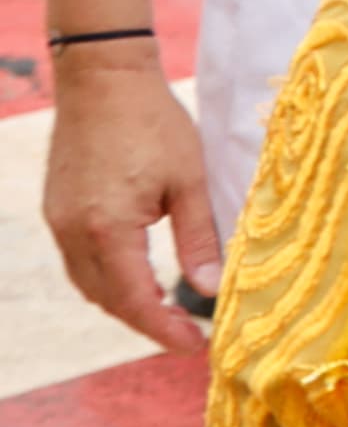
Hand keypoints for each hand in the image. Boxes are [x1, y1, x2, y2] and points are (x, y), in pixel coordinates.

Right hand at [43, 48, 214, 350]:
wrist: (103, 79)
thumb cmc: (154, 123)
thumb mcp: (190, 181)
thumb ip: (199, 239)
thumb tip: (211, 290)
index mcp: (107, 229)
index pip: (134, 300)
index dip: (163, 330)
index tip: (195, 347)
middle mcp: (73, 233)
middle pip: (108, 299)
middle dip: (146, 322)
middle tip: (188, 335)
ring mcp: (58, 222)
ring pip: (90, 283)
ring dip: (126, 302)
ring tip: (168, 311)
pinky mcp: (57, 209)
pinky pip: (80, 261)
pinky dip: (109, 278)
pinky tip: (140, 276)